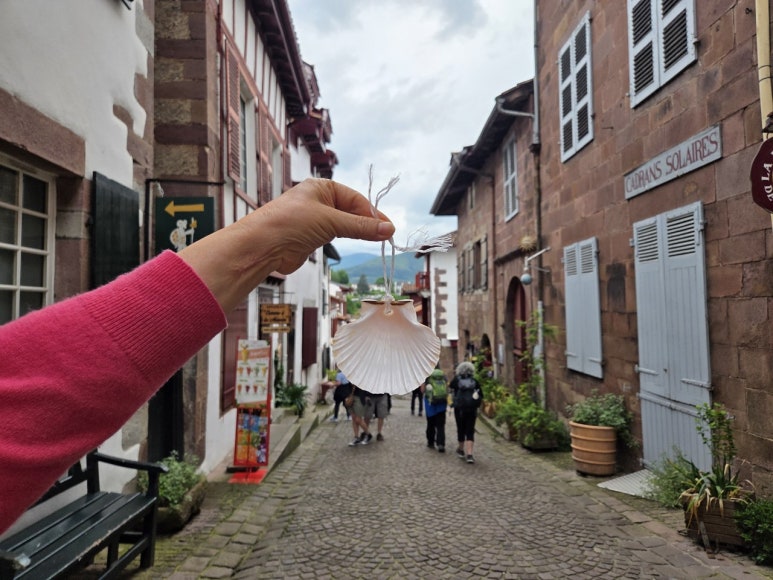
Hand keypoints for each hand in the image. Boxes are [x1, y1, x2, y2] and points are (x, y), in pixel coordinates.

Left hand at [252, 178, 393, 273]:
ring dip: (359, 232)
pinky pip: (335, 235)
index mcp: (322, 188)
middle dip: (368, 223)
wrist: (261, 246)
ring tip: (377, 241)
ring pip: (344, 224)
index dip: (373, 214)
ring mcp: (315, 219)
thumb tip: (388, 229)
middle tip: (386, 237)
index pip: (355, 199)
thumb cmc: (290, 223)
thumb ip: (360, 227)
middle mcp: (319, 201)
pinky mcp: (311, 237)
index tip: (388, 228)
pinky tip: (358, 244)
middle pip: (352, 211)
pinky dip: (347, 239)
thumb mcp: (330, 221)